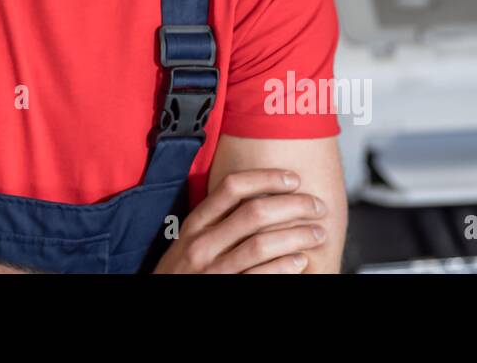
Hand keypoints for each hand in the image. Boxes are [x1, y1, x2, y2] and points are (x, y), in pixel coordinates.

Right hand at [153, 169, 326, 273]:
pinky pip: (261, 275)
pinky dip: (285, 267)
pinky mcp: (227, 290)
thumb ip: (214, 220)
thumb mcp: (188, 240)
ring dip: (297, 236)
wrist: (158, 298)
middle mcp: (202, 244)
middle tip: (317, 206)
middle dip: (293, 206)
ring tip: (317, 233)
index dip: (267, 178)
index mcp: (195, 224)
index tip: (293, 178)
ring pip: (261, 244)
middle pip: (254, 213)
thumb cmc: (182, 272)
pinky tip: (301, 261)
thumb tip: (255, 196)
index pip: (232, 188)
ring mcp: (214, 270)